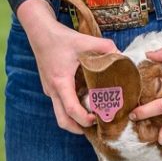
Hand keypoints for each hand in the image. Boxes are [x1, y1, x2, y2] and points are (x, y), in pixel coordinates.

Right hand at [16, 0, 117, 133]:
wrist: (39, 32)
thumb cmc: (60, 37)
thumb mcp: (84, 40)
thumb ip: (105, 47)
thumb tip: (122, 55)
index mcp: (61, 82)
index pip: (71, 110)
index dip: (85, 119)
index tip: (97, 118)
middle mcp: (53, 90)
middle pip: (63, 121)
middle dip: (78, 128)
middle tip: (94, 126)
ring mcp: (49, 90)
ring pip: (60, 115)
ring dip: (74, 120)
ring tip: (90, 118)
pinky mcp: (49, 87)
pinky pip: (59, 105)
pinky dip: (70, 109)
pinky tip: (83, 102)